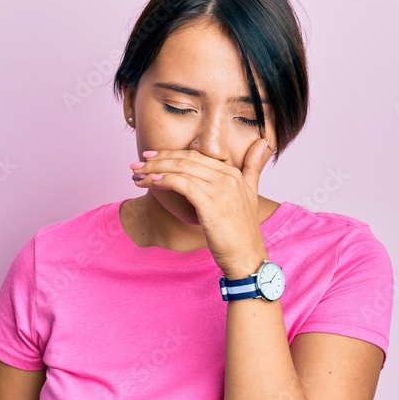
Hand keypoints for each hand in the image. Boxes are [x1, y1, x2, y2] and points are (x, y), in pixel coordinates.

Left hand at [130, 136, 271, 277]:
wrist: (247, 257)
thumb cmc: (242, 232)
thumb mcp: (251, 194)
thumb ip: (253, 168)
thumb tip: (262, 142)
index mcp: (233, 173)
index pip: (196, 156)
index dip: (171, 154)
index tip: (151, 156)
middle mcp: (227, 176)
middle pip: (185, 159)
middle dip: (158, 159)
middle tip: (138, 162)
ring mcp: (220, 189)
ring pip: (180, 169)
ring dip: (154, 170)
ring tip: (136, 174)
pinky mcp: (210, 203)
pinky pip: (182, 184)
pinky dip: (164, 180)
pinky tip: (150, 182)